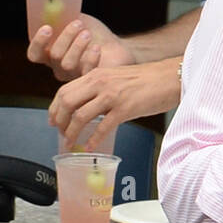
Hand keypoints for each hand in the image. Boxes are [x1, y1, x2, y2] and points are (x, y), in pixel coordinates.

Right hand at [27, 13, 133, 81]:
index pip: (35, 53)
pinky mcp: (88, 81)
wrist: (115, 48)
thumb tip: (55, 4)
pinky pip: (85, 72)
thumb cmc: (93, 34)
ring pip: (67, 64)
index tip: (48, 27)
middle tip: (78, 24)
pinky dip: (91, 58)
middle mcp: (58, 67)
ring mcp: (73, 76)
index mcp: (50, 53)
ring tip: (88, 34)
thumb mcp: (77, 20)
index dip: (38, 42)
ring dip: (78, 45)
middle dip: (66, 37)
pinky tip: (97, 48)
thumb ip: (64, 16)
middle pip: (54, 56)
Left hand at [50, 60, 181, 149]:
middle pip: (67, 102)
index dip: (54, 108)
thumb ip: (99, 89)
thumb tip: (85, 107)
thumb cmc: (146, 80)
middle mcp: (100, 83)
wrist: (169, 77)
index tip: (53, 120)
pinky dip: (93, 140)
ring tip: (70, 144)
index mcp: (96, 74)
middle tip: (60, 134)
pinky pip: (103, 127)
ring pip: (80, 116)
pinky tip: (90, 147)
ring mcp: (112, 96)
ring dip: (72, 134)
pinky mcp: (125, 109)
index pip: (65, 90)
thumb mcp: (115, 78)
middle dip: (59, 121)